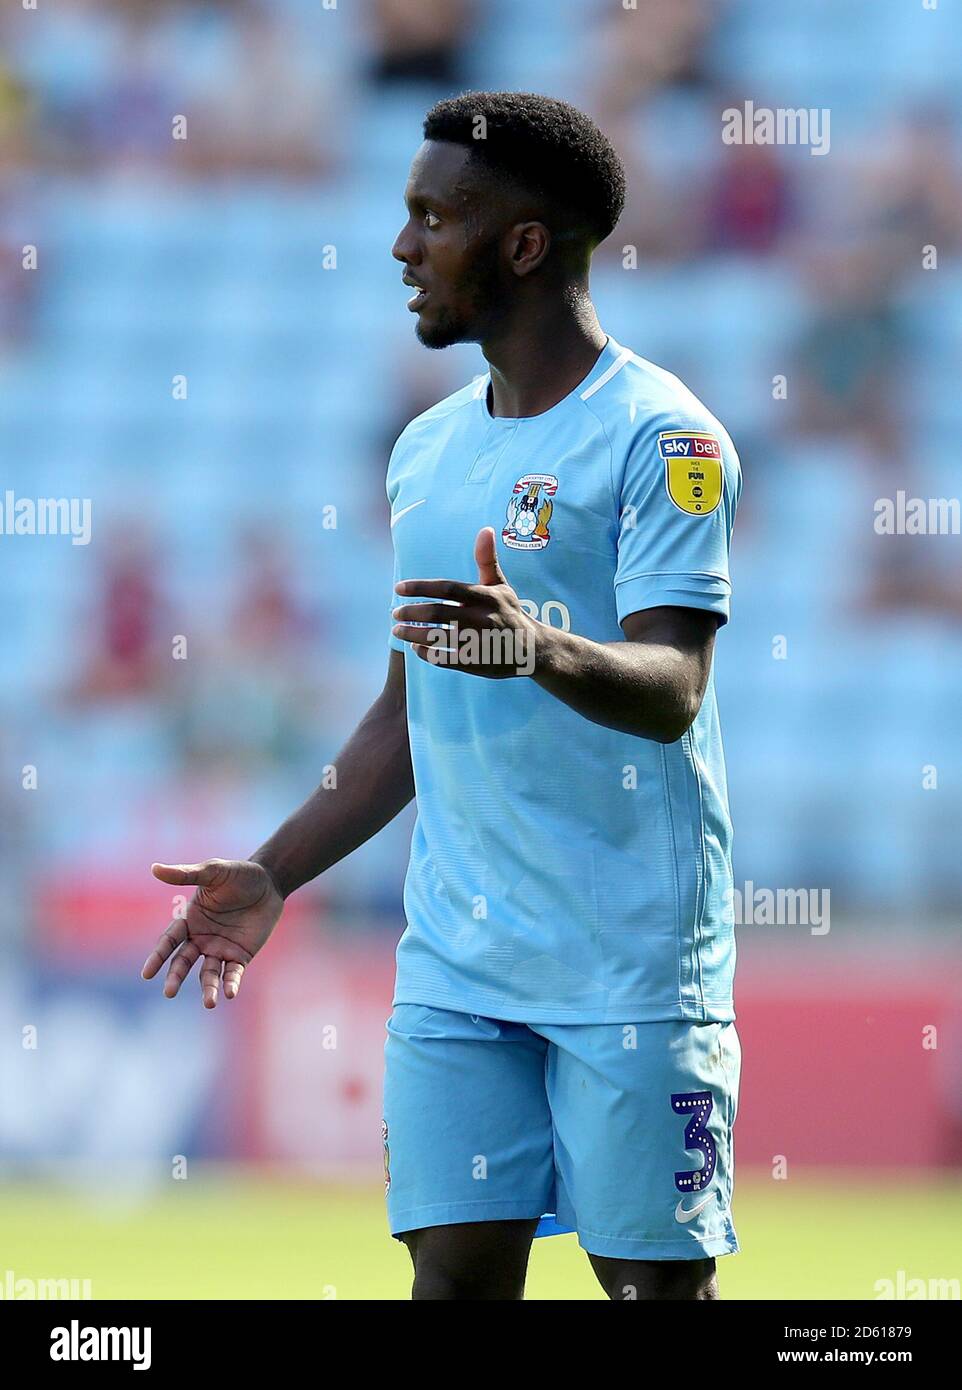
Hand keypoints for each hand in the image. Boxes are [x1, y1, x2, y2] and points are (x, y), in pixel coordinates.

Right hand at [142, 859, 283, 1007]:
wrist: (270, 882)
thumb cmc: (239, 874)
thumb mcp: (213, 871)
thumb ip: (186, 873)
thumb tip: (154, 868)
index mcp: (189, 919)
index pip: (169, 940)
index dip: (158, 956)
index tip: (147, 973)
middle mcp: (200, 938)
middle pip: (183, 961)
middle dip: (176, 976)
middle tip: (169, 992)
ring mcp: (220, 948)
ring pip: (208, 973)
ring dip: (208, 988)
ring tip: (209, 1003)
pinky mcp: (240, 956)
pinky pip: (233, 973)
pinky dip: (231, 984)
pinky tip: (229, 994)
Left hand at [392, 527, 541, 677]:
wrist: (533, 649)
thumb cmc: (510, 612)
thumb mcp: (500, 586)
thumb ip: (487, 559)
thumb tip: (486, 529)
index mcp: (484, 596)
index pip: (447, 588)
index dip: (420, 587)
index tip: (398, 588)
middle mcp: (481, 618)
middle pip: (438, 613)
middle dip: (411, 612)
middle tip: (394, 613)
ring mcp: (478, 642)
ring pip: (438, 637)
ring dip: (413, 634)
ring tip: (398, 630)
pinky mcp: (477, 662)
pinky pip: (446, 659)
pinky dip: (427, 653)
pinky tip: (416, 648)